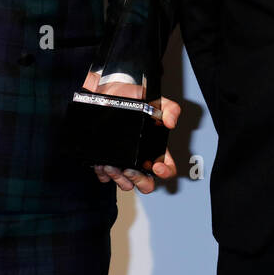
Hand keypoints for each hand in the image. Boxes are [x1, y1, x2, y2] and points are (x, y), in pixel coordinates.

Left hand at [84, 73, 179, 193]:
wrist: (105, 91)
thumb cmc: (130, 97)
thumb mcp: (153, 99)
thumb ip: (169, 108)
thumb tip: (171, 122)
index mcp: (153, 148)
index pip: (165, 168)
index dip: (165, 172)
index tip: (157, 167)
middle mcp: (138, 158)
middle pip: (145, 183)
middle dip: (138, 180)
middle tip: (130, 169)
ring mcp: (122, 161)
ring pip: (125, 183)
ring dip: (118, 178)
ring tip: (111, 164)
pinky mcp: (105, 161)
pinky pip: (105, 177)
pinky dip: (103, 173)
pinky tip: (101, 162)